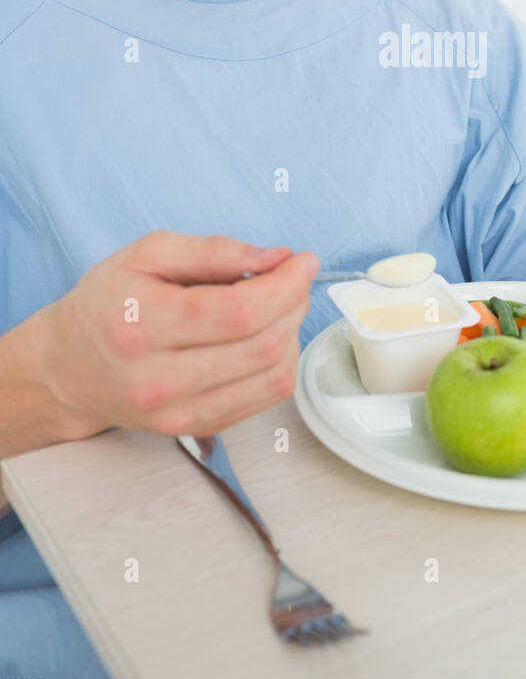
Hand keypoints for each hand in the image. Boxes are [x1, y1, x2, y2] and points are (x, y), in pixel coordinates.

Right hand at [38, 231, 318, 439]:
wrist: (69, 368)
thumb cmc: (108, 303)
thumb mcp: (147, 254)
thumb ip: (214, 251)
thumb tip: (276, 258)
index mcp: (142, 326)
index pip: (238, 313)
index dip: (285, 286)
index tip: (303, 262)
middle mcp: (159, 379)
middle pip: (262, 346)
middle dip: (293, 304)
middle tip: (292, 279)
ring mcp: (178, 412)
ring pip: (272, 376)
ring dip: (291, 334)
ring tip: (277, 306)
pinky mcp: (195, 428)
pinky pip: (265, 399)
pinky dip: (280, 362)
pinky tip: (265, 336)